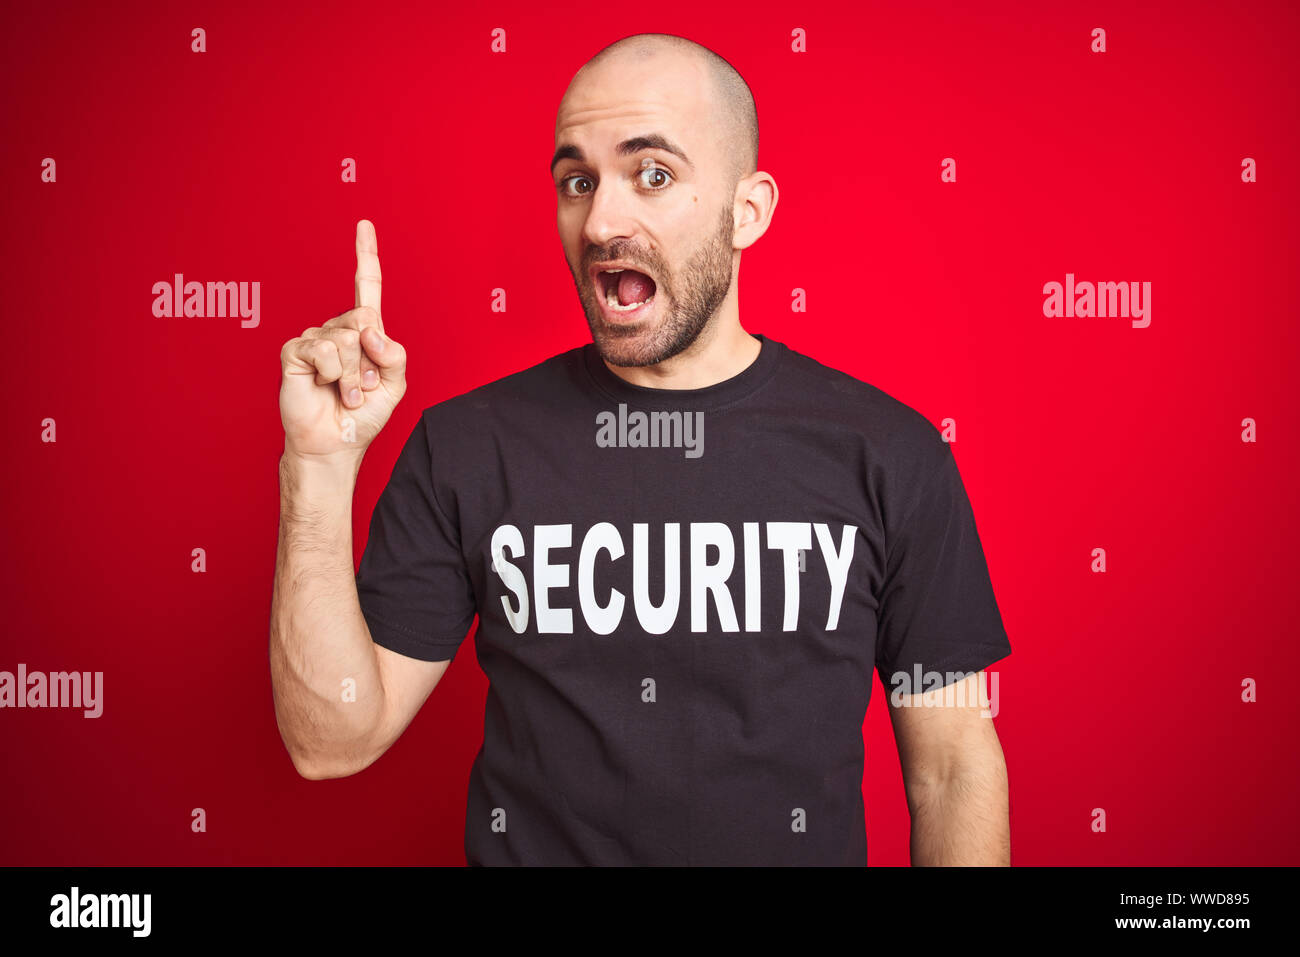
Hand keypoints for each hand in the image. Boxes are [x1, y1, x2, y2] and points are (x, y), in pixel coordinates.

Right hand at [279, 220, 407, 461]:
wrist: (336, 443)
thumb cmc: (364, 416)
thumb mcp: (395, 385)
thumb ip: (394, 355)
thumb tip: (370, 330)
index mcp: (364, 333)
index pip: (366, 288)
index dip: (366, 256)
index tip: (364, 225)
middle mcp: (338, 330)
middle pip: (365, 320)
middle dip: (371, 360)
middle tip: (363, 386)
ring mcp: (316, 339)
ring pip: (347, 340)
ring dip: (354, 376)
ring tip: (346, 393)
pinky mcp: (296, 351)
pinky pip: (324, 351)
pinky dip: (334, 375)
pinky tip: (326, 387)